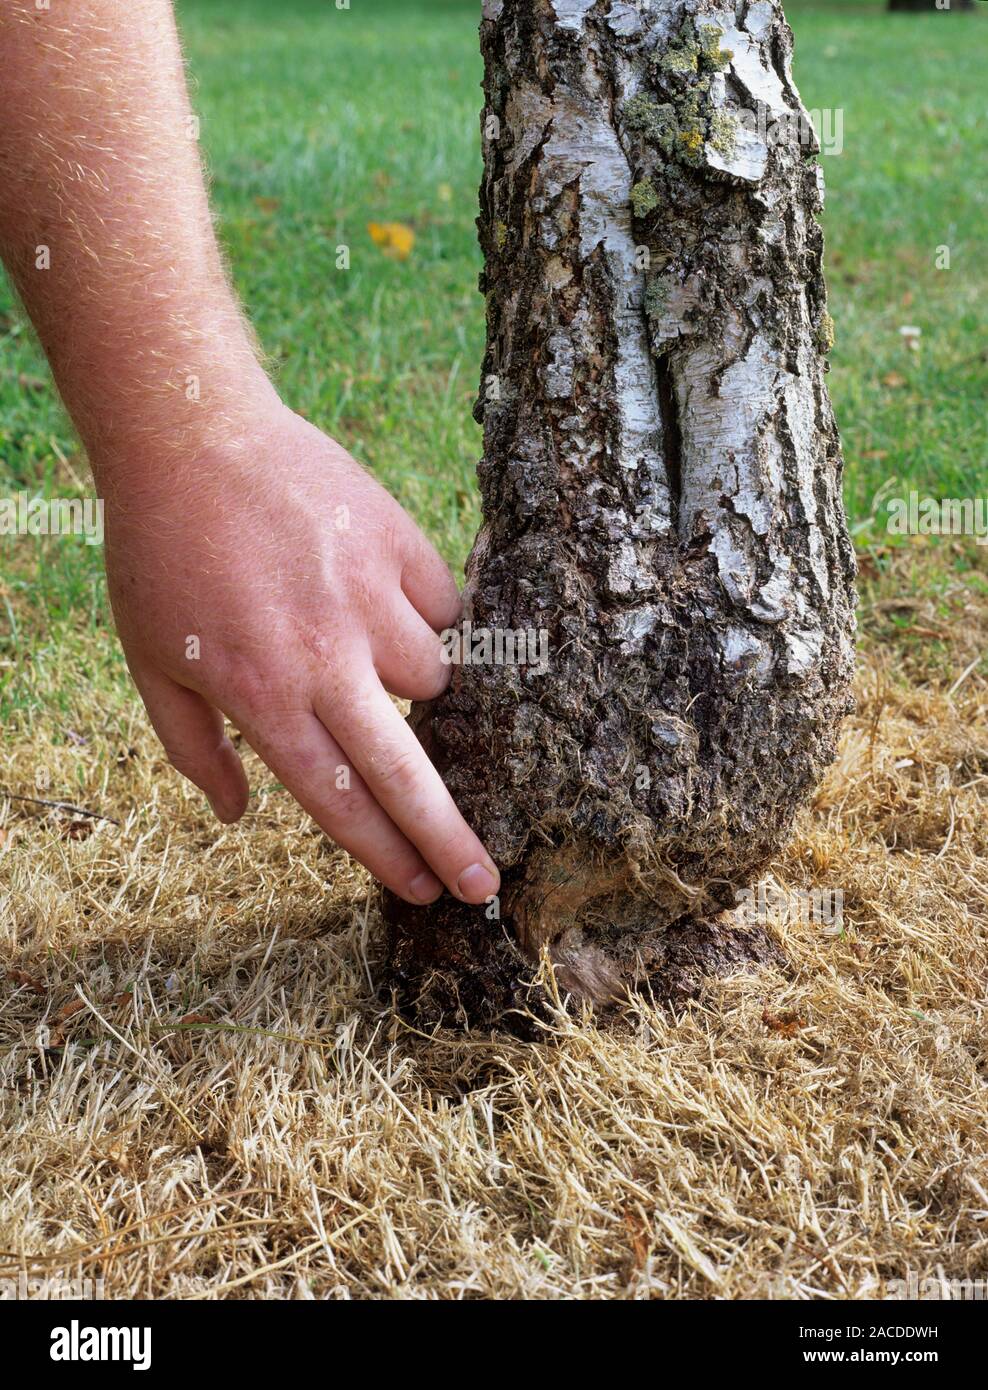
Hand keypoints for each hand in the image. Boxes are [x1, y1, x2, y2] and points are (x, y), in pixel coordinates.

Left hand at [100, 396, 499, 906]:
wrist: (191, 436)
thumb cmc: (162, 557)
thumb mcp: (150, 662)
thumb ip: (192, 748)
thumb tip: (238, 814)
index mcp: (262, 695)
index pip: (338, 799)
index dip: (384, 856)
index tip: (423, 893)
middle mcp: (324, 656)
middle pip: (404, 772)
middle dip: (449, 839)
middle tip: (487, 884)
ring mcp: (368, 597)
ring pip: (435, 679)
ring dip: (414, 687)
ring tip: (364, 650)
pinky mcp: (398, 542)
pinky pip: (444, 607)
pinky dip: (426, 617)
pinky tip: (386, 599)